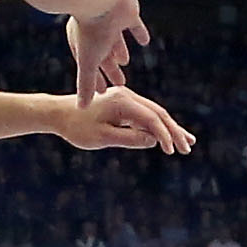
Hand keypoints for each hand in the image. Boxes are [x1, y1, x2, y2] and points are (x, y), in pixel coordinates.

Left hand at [58, 89, 194, 155]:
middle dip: (174, 131)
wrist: (58, 113)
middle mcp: (127, 96)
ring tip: (188, 142)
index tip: (171, 151)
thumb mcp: (101, 137)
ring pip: (155, 113)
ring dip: (171, 128)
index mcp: (122, 102)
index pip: (151, 119)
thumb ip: (128, 139)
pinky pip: (146, 114)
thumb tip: (153, 140)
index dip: (164, 135)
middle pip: (158, 113)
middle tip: (188, 148)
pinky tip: (168, 136)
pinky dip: (158, 126)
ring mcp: (126, 98)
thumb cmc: (77, 127)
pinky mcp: (124, 104)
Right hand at [65, 0, 147, 98]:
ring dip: (119, 51)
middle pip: (103, 55)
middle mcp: (95, 32)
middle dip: (109, 68)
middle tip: (119, 83)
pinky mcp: (127, 13)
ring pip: (115, 40)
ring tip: (124, 62)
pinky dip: (138, 33)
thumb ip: (85, 85)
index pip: (90, 66)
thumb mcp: (88, 62)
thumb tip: (81, 109)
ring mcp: (111, 22)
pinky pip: (133, 25)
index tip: (102, 92)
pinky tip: (144, 41)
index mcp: (82, 43)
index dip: (96, 80)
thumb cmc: (90, 31)